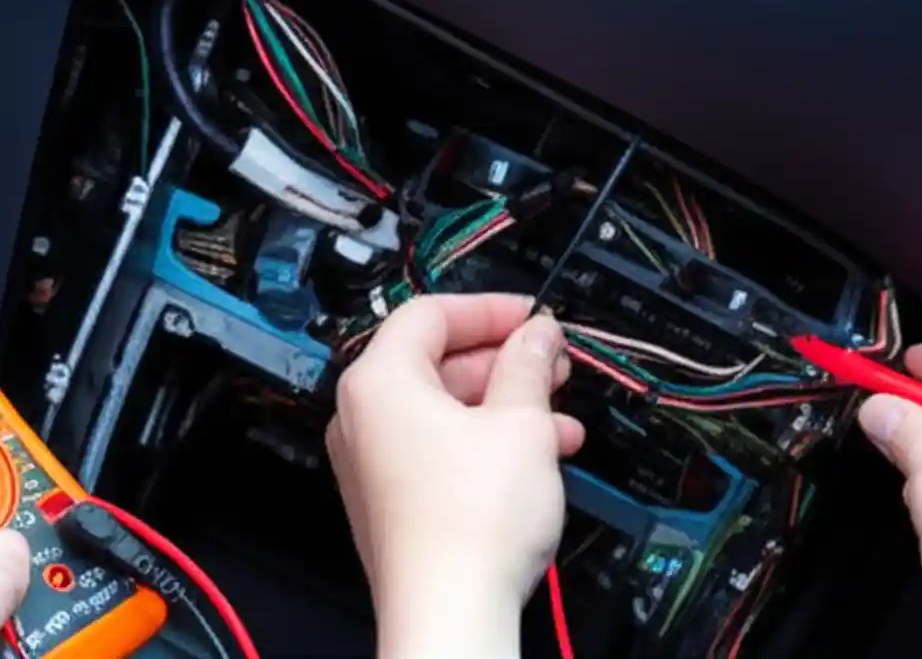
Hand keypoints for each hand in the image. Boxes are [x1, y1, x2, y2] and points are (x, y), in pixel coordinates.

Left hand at [327, 294, 583, 658]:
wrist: (451, 612)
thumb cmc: (472, 522)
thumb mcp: (520, 421)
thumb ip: (528, 364)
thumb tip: (536, 332)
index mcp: (379, 381)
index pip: (430, 313)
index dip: (489, 309)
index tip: (533, 317)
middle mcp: (363, 419)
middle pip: (436, 361)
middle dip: (504, 361)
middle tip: (552, 364)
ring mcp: (375, 464)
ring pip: (445, 409)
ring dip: (506, 405)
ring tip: (558, 418)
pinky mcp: (393, 503)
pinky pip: (440, 450)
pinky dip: (487, 442)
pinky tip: (538, 456)